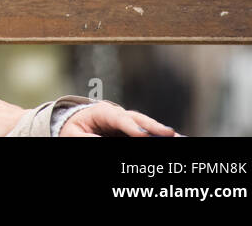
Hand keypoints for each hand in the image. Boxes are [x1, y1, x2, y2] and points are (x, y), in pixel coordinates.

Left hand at [59, 101, 180, 136]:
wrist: (75, 124)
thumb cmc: (73, 128)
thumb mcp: (73, 133)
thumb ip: (85, 138)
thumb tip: (100, 140)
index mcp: (102, 112)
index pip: (119, 118)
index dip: (132, 127)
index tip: (143, 136)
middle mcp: (119, 115)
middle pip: (138, 120)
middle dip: (154, 127)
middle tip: (171, 134)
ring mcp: (127, 124)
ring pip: (146, 127)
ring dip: (161, 133)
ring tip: (178, 138)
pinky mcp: (132, 132)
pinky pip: (146, 135)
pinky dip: (158, 136)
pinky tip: (173, 140)